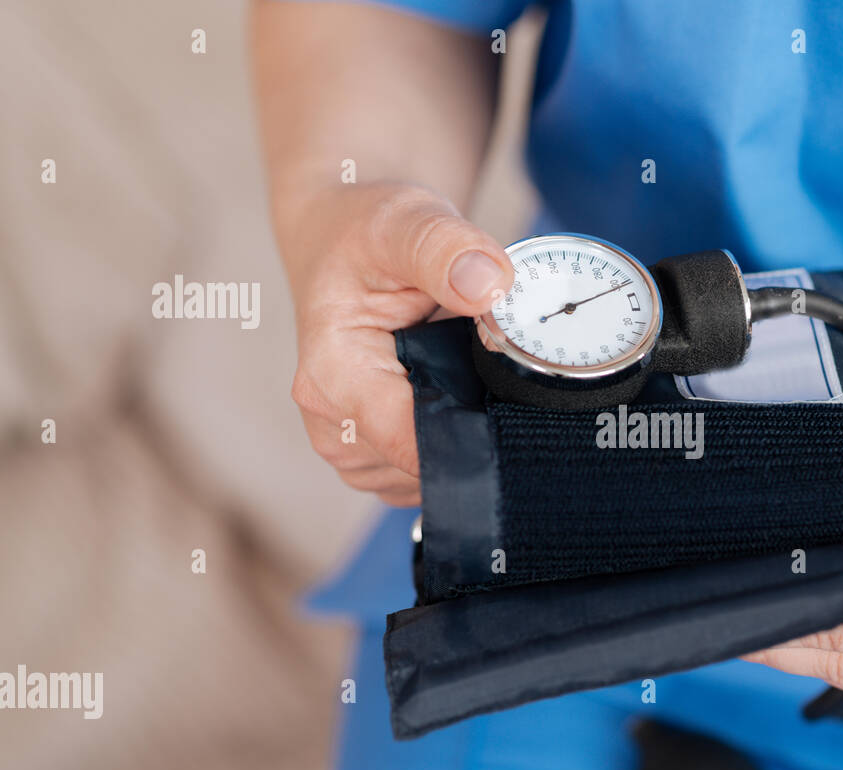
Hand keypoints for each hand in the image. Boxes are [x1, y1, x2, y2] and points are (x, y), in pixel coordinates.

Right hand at [280, 183, 512, 504]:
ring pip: (435, 472)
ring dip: (465, 429)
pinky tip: (453, 388)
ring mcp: (352, 448)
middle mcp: (332, 423)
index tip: (509, 392)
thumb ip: (445, 248)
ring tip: (459, 366)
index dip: (471, 427)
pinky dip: (455, 437)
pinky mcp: (374, 457)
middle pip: (430, 462)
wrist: (344, 242)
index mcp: (331, 374)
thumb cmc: (366, 234)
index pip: (411, 441)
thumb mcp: (406, 221)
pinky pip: (431, 469)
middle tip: (485, 359)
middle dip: (473, 424)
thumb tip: (490, 284)